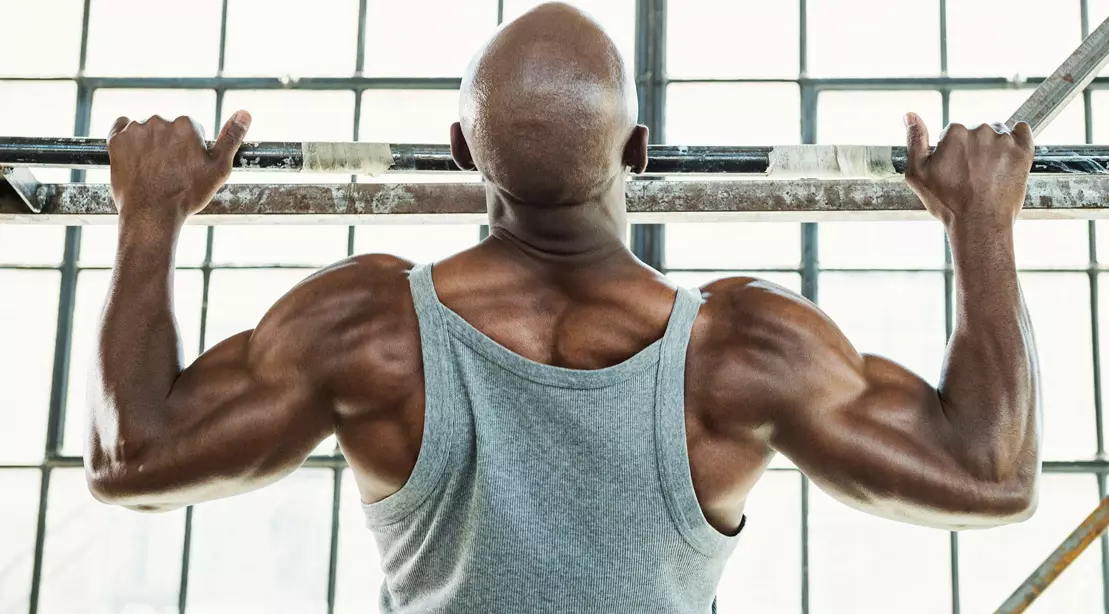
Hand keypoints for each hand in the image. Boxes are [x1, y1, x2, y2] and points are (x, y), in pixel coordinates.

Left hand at [107, 110, 251, 224]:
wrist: (151, 214)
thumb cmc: (187, 194)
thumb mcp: (219, 168)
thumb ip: (232, 137)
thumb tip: (245, 113)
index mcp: (185, 124)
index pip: (192, 129)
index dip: (193, 149)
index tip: (190, 166)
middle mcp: (159, 121)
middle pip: (169, 128)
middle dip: (171, 144)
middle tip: (172, 171)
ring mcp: (135, 130)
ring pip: (147, 130)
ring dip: (151, 143)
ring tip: (154, 170)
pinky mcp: (116, 140)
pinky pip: (121, 128)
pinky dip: (127, 138)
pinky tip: (135, 155)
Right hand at [903, 112, 1033, 227]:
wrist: (978, 223)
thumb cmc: (947, 202)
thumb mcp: (917, 173)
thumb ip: (914, 140)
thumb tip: (910, 115)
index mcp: (955, 133)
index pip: (954, 133)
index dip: (952, 151)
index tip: (954, 168)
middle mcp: (981, 131)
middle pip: (976, 132)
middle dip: (973, 149)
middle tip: (970, 175)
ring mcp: (1004, 141)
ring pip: (997, 133)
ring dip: (993, 147)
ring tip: (988, 173)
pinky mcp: (1023, 151)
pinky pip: (1023, 131)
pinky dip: (1018, 137)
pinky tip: (1009, 154)